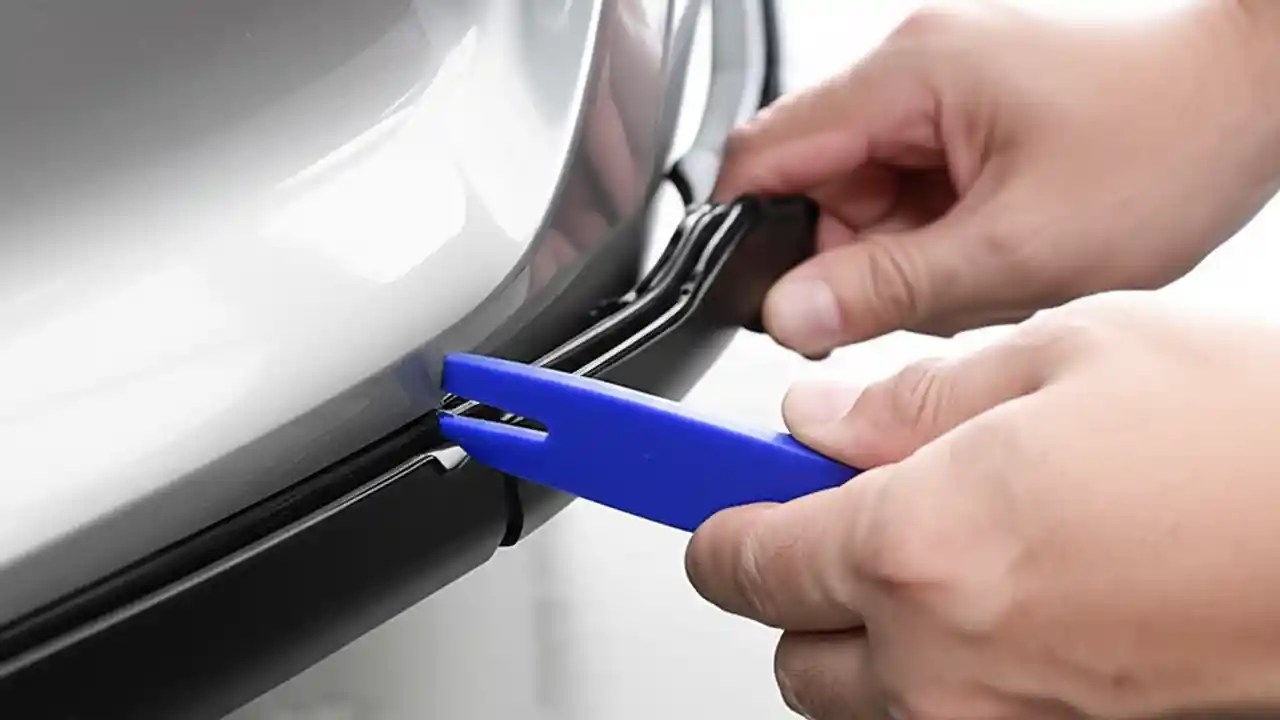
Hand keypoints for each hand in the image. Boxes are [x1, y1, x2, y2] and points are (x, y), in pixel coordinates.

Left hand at [686, 297, 1279, 718]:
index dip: (716, 518)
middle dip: (796, 578)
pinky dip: (937, 666)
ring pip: (860, 699)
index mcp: (920, 547)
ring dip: (866, 631)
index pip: (741, 559)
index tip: (708, 498)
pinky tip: (1003, 590)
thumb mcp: (1063, 357)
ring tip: (944, 544)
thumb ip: (909, 401)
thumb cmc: (1247, 444)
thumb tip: (819, 422)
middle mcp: (945, 662)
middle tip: (849, 507)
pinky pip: (941, 718)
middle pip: (790, 649)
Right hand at [714, 1, 1279, 357]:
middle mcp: (915, 68)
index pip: (765, 152)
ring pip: (866, 195)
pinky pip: (914, 188)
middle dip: (855, 254)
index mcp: (909, 77)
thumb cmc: (1169, 142)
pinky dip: (941, 234)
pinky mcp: (970, 111)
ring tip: (986, 263)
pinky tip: (997, 244)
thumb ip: (889, 288)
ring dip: (905, 250)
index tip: (764, 298)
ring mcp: (943, 88)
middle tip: (927, 292)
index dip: (747, 233)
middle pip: (817, 183)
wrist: (1255, 96)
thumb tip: (790, 314)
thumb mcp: (1018, 247)